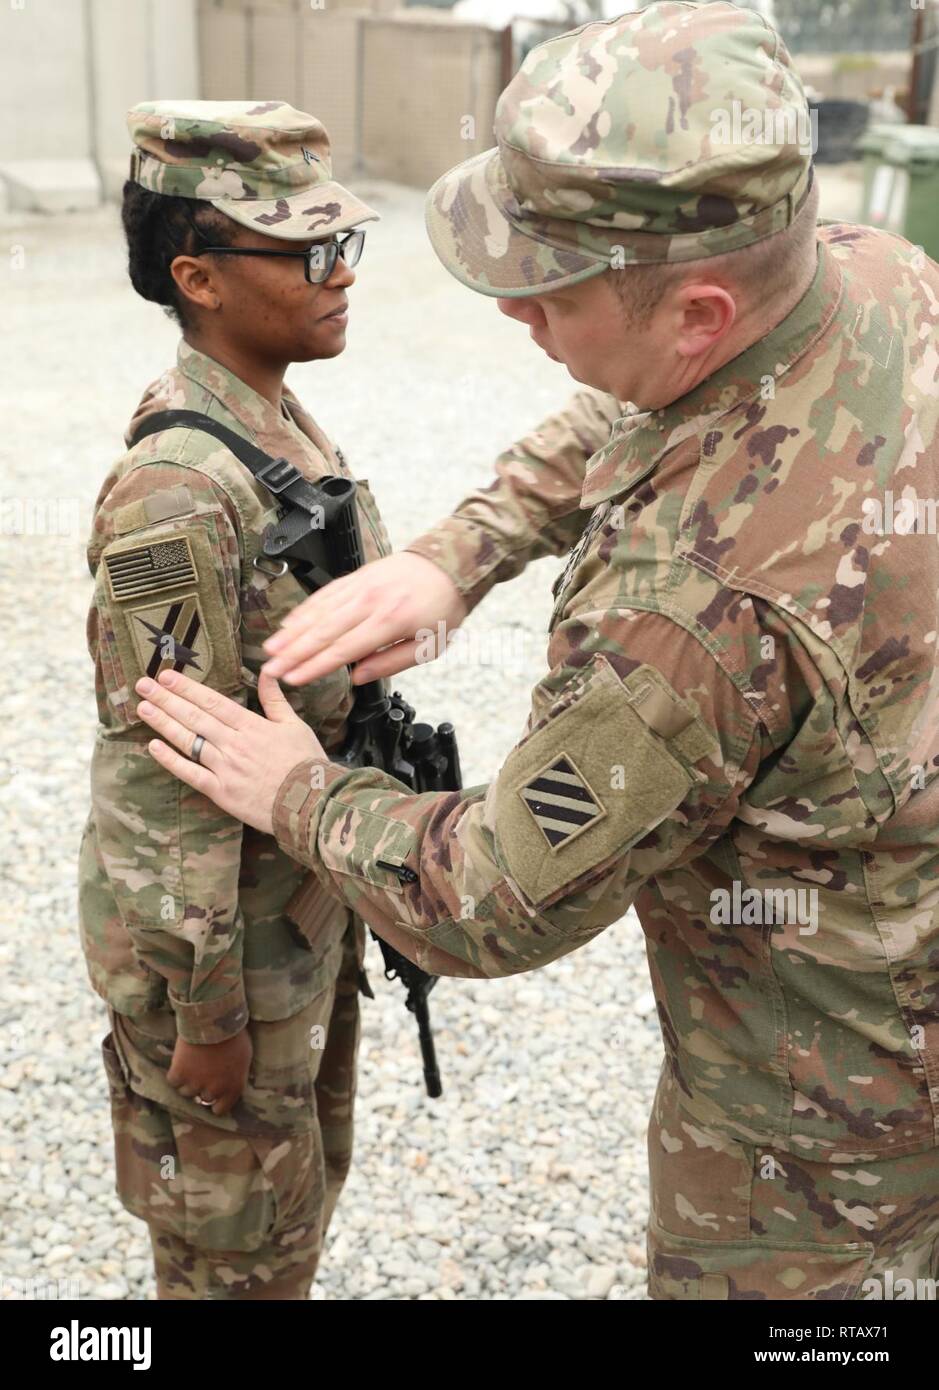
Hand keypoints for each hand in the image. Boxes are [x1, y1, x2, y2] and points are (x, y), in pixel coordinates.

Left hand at [135, 670, 323, 833]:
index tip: (167, 675)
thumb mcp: (294, 725)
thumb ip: (275, 698)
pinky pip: (190, 773)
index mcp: (251, 726)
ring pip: (188, 741)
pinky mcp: (221, 792)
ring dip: (163, 723)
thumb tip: (267, 670)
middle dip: (166, 698)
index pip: (212, 701)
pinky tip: (153, 746)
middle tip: (143, 684)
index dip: (187, 688)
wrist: (311, 803)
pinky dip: (171, 760)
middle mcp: (234, 744)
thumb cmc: (306, 763)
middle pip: (194, 717)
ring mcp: (225, 768)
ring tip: (143, 707)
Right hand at [168, 1027, 252, 1116]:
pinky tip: (180, 1060)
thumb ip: (236, 1075)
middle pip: (203, 1099)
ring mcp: (195, 1083)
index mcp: (233, 1087)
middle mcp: (215, 1090)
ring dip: (187, 1081)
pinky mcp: (179, 1074)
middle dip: (202, 1087)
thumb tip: (230, 1083)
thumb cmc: (234, 1034)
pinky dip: (174, 1073)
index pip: (221, 1109)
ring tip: (191, 1063)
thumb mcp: (244, 1057)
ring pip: (186, 1092)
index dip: (215, 1102)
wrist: (214, 1018)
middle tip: (201, 1071)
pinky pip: (173, 1081)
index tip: (212, 1094)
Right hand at [261, 551, 468, 686]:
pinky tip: (289, 624)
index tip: (293, 679)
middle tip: (270, 669)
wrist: (450, 563)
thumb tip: (357, 677)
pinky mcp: (355, 576)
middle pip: (323, 631)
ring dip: (291, 632)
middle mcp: (369, 602)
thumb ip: (390, 663)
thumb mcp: (428, 646)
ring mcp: (360, 586)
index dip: (314, 667)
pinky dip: (304, 610)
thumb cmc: (442, 609)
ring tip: (271, 650)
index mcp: (389, 622)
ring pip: (318, 612)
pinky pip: (324, 594)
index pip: (342, 650)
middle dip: (293, 653)